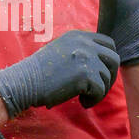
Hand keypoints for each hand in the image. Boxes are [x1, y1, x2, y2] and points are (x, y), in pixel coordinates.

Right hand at [0, 30, 120, 116]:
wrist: (25, 82)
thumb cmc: (39, 73)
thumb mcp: (61, 51)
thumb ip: (80, 51)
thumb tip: (101, 63)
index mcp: (78, 36)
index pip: (108, 42)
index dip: (108, 60)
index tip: (100, 73)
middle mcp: (84, 43)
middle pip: (114, 58)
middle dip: (110, 76)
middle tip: (98, 88)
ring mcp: (86, 57)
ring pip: (107, 77)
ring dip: (100, 90)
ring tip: (84, 97)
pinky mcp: (86, 74)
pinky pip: (100, 90)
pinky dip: (93, 100)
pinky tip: (82, 102)